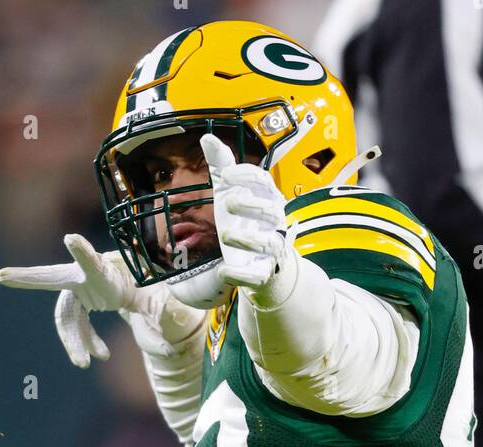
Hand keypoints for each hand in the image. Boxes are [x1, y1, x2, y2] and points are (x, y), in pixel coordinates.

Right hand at [0, 235, 199, 365]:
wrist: (141, 290)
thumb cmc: (152, 294)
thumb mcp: (161, 308)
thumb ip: (164, 324)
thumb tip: (170, 352)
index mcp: (106, 273)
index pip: (92, 262)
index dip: (83, 252)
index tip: (72, 239)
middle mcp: (84, 276)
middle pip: (52, 279)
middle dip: (26, 277)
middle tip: (2, 276)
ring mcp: (75, 287)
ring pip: (63, 316)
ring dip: (73, 340)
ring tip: (85, 363)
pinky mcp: (74, 300)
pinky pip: (70, 325)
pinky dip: (83, 342)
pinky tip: (100, 355)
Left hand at [200, 133, 292, 292]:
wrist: (261, 261)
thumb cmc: (245, 219)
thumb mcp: (230, 190)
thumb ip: (221, 165)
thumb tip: (207, 136)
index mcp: (267, 198)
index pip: (263, 181)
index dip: (246, 176)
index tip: (225, 177)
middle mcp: (275, 222)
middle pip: (271, 211)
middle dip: (251, 206)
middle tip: (227, 203)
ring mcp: (272, 248)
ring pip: (270, 243)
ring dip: (247, 239)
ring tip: (225, 236)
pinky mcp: (265, 272)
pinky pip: (259, 275)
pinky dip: (241, 274)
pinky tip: (222, 272)